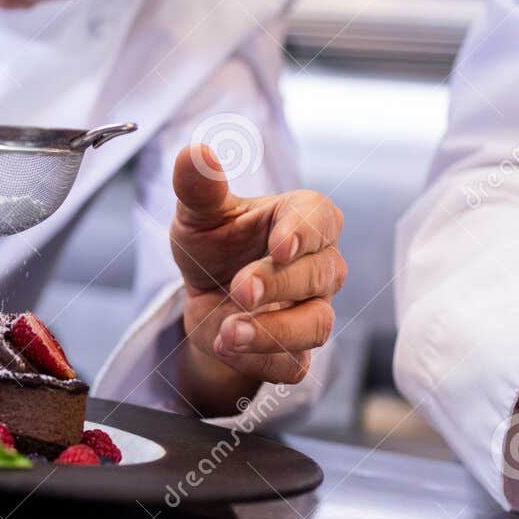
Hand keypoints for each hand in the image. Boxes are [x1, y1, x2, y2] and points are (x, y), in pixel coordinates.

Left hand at [170, 145, 345, 414]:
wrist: (203, 294)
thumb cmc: (214, 243)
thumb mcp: (197, 214)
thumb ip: (199, 187)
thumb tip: (196, 154)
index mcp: (300, 219)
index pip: (322, 219)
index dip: (305, 232)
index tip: (279, 244)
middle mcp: (317, 266)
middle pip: (322, 274)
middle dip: (280, 283)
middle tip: (240, 289)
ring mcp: (310, 310)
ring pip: (317, 325)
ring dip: (274, 331)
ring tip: (229, 331)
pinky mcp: (294, 352)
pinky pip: (294, 364)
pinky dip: (261, 360)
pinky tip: (228, 345)